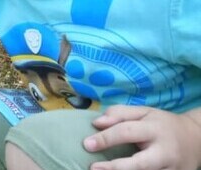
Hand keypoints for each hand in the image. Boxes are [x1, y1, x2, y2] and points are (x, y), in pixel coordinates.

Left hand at [84, 106, 200, 169]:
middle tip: (93, 168)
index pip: (127, 132)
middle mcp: (165, 151)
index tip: (87, 144)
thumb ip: (119, 114)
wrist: (197, 138)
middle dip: (116, 167)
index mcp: (155, 129)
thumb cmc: (163, 124)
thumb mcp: (144, 112)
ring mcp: (172, 169)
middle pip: (140, 163)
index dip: (106, 138)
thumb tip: (96, 123)